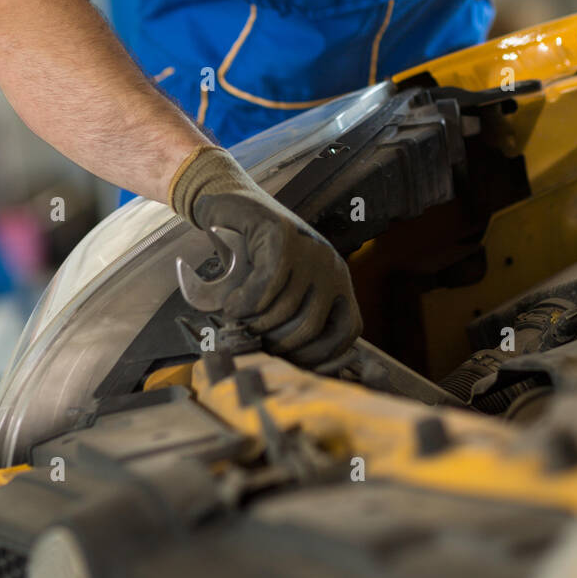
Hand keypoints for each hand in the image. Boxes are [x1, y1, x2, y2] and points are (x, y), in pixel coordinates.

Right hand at [170, 146, 361, 366]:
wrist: (229, 207)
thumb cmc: (251, 259)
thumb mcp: (280, 294)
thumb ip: (290, 323)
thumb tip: (291, 370)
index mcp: (337, 281)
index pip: (347, 331)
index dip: (319, 357)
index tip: (289, 365)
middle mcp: (330, 265)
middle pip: (310, 327)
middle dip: (275, 344)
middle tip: (250, 340)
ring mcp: (308, 248)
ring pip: (284, 309)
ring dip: (253, 323)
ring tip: (236, 318)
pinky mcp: (281, 237)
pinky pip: (264, 288)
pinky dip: (242, 304)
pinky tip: (229, 303)